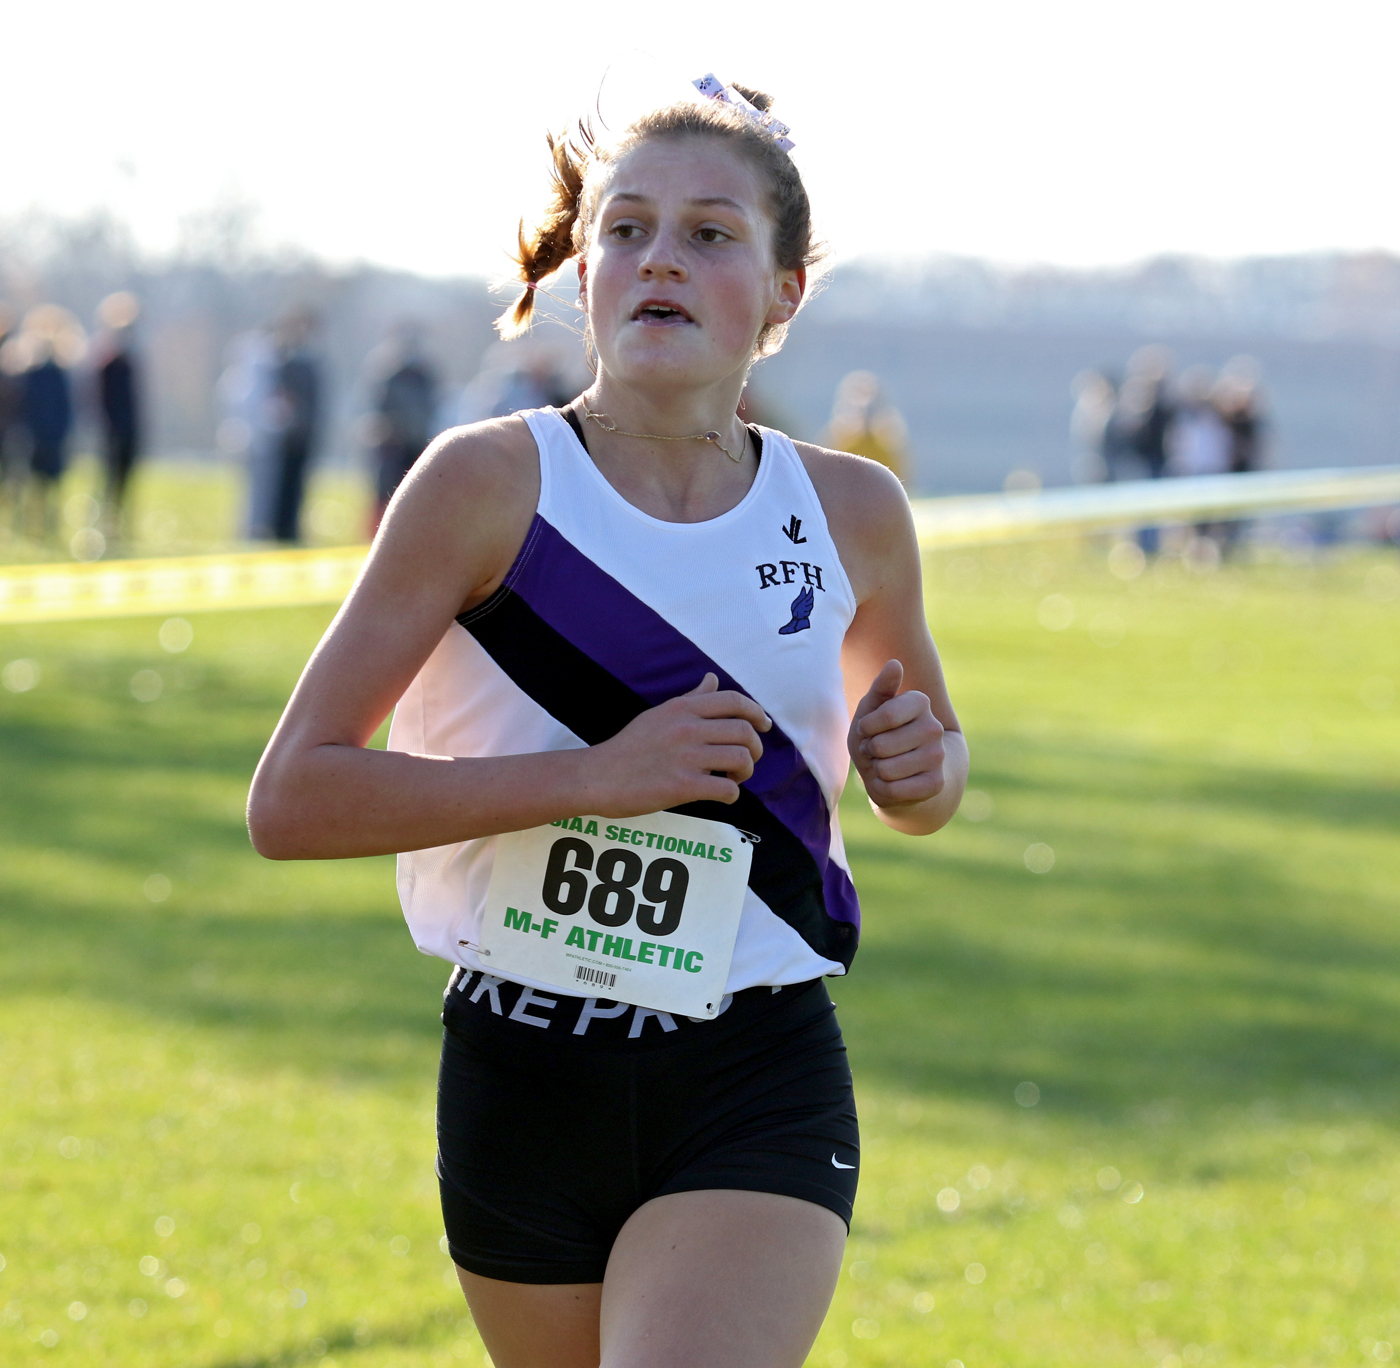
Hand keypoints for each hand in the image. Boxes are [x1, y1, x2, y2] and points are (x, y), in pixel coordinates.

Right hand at [585, 673, 770, 815]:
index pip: (733, 701)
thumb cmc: (628, 747)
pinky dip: (732, 794)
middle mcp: (686, 729)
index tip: (764, 725)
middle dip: (755, 748)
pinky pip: (727, 789)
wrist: (596, 777)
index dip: (756, 712)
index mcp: (682, 709)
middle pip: (744, 731)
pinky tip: (722, 795)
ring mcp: (685, 757)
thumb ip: (691, 699)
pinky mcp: (681, 786)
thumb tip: (712, 679)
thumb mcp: (659, 714)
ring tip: (733, 777)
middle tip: (746, 759)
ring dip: (746, 772)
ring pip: (741, 758)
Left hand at [848, 659, 946, 808]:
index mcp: (920, 702)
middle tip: (877, 750)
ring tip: (885, 765)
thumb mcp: (870, 710)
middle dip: (870, 751)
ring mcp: (938, 756)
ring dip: (877, 770)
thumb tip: (894, 663)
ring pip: (887, 769)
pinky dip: (884, 790)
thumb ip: (880, 688)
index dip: (866, 727)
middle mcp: (934, 727)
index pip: (885, 715)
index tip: (869, 728)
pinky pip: (894, 791)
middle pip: (882, 745)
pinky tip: (892, 782)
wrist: (896, 770)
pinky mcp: (936, 783)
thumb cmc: (877, 735)